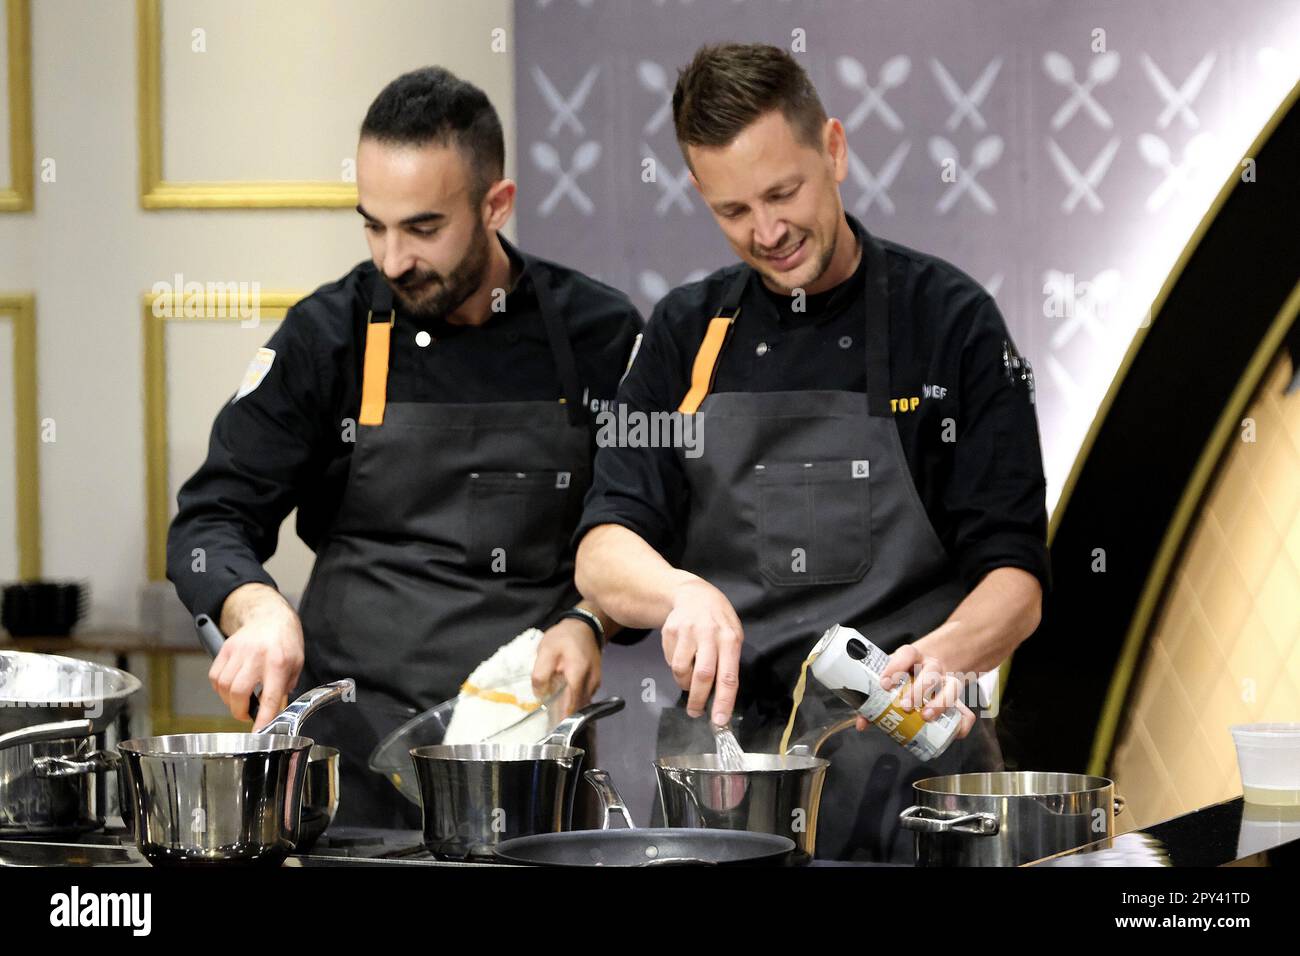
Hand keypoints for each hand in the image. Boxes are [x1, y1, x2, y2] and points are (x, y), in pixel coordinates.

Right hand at [213, 583, 303, 730]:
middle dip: (240, 711)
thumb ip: (285, 688)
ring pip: (224, 687)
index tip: (258, 732)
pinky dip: (220, 688)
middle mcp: (257, 656)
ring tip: (242, 698)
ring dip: (230, 700)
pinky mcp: (225, 649)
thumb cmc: (285, 641)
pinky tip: (232, 687)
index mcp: (279, 662)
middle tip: (247, 713)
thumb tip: (274, 710)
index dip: (263, 718)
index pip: (270, 697)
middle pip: (238, 693)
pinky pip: (215, 677)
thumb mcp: (296, 664)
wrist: (270, 616)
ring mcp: (238, 651)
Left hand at [532, 619, 600, 717]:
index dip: (562, 717)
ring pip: (582, 703)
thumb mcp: (546, 651)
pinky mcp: (595, 681)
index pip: (572, 704)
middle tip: (549, 722)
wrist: (584, 626)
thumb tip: (539, 694)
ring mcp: (595, 682)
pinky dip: (574, 700)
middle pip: (578, 707)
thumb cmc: (564, 638)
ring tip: (554, 712)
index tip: (552, 727)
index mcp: (578, 673)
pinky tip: (563, 699)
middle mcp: (591, 681)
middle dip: (565, 716)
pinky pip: (584, 696)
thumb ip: (541, 673)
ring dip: (570, 709)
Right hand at [661, 577, 742, 724]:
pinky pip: (670, 660)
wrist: (694, 594)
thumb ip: (728, 664)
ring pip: (681, 670)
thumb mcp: (732, 636)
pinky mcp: (669, 630)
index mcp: (730, 639)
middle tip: (695, 712)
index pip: (728, 676)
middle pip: (702, 676)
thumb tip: (721, 700)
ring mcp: (687, 631)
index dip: (723, 701)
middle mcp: (709, 634)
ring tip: (690, 679)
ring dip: (685, 683)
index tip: (719, 722)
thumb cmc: (718, 622)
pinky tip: (683, 656)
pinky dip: (676, 667)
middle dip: (698, 699)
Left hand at [853, 642, 975, 739]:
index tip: (884, 683)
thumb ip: (874, 700)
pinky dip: (963, 723)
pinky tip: (954, 734)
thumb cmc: (902, 678)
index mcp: (912, 657)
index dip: (895, 666)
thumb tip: (861, 723)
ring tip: (926, 717)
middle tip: (906, 706)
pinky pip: (966, 710)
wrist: (927, 670)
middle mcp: (932, 666)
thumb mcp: (889, 680)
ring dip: (941, 702)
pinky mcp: (957, 701)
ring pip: (953, 685)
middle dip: (919, 689)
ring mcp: (947, 681)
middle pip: (931, 671)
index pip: (907, 653)